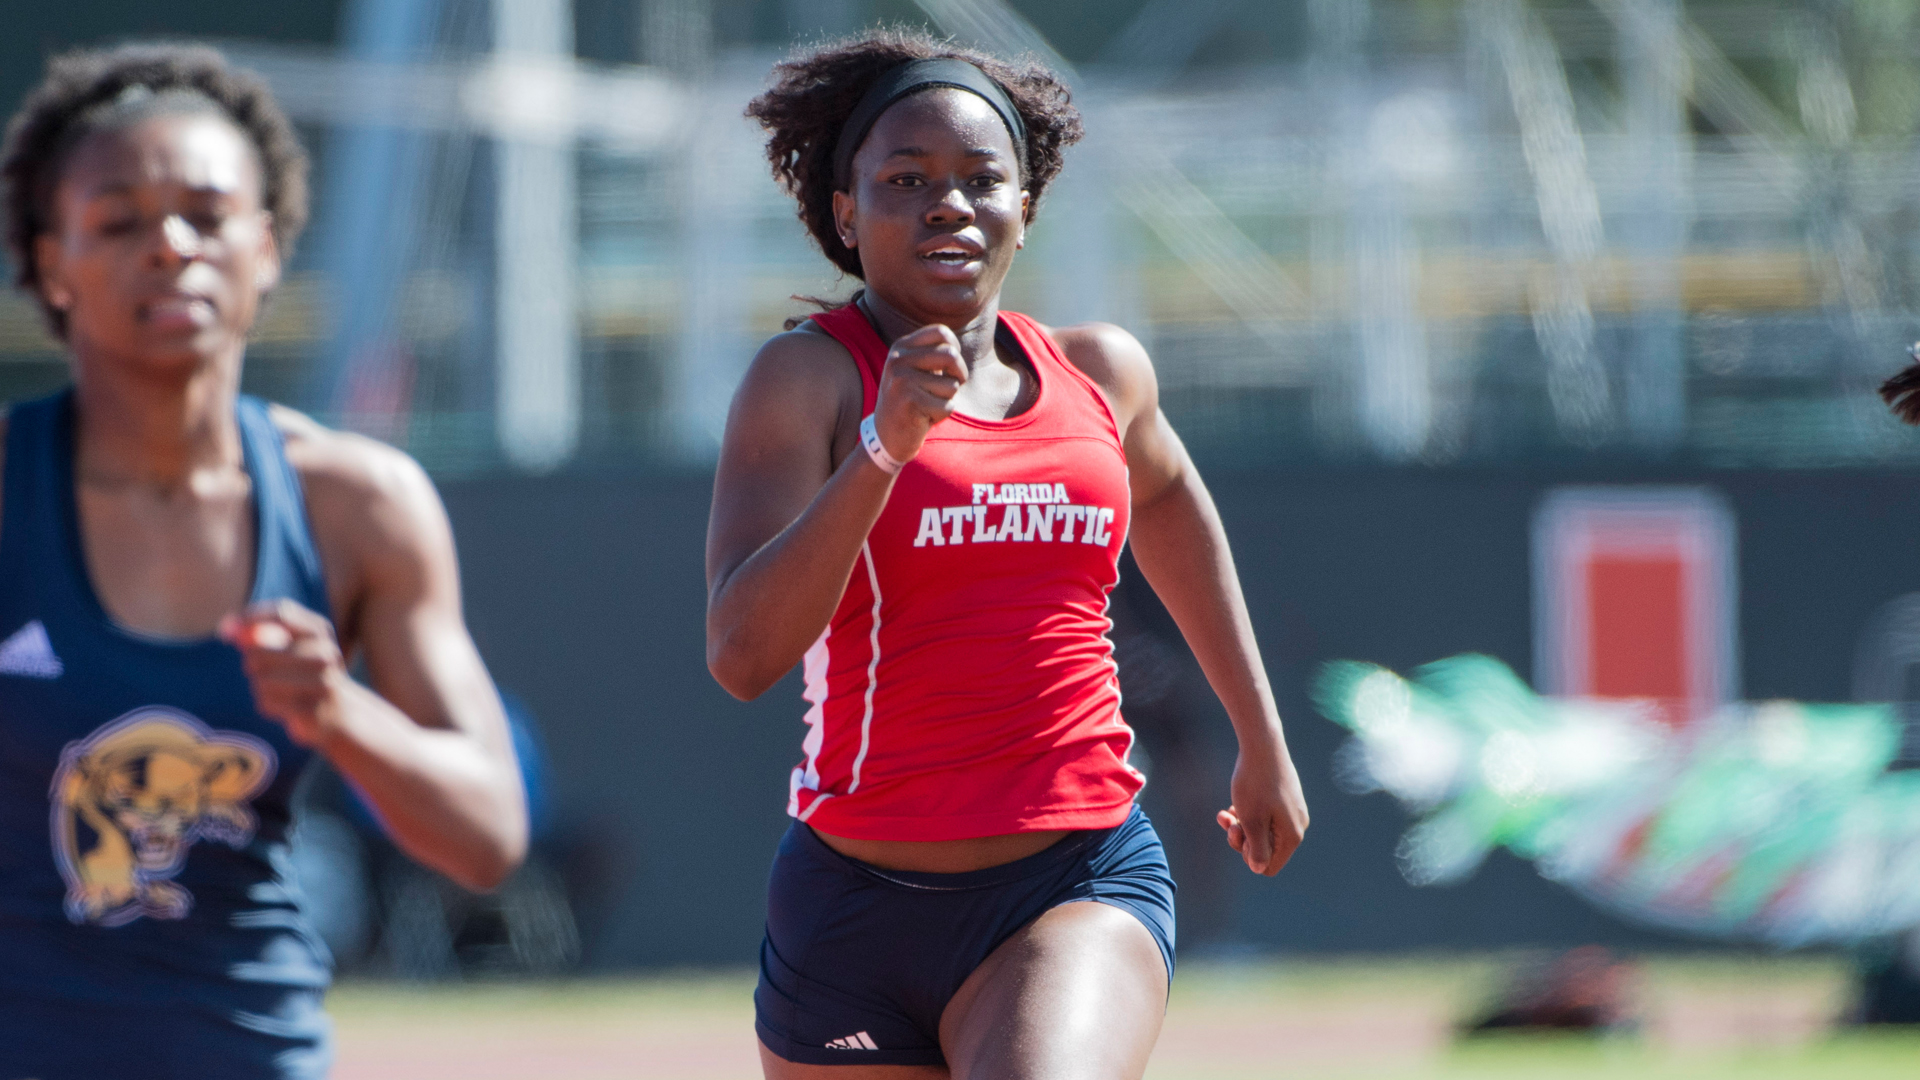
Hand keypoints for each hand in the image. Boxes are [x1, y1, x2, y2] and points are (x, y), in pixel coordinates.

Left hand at [219, 599, 351, 748]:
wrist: (339, 712)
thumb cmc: (303, 674)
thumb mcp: (287, 649)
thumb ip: (259, 634)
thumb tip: (229, 628)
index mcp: (319, 631)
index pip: (280, 613)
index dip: (248, 618)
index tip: (225, 629)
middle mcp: (326, 653)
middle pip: (260, 651)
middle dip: (251, 663)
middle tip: (259, 671)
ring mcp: (323, 682)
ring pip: (262, 680)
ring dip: (260, 687)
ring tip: (277, 690)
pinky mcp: (313, 709)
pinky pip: (268, 703)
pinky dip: (268, 705)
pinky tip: (283, 706)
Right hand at [871, 323, 968, 464]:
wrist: (885, 435)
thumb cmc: (910, 400)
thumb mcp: (916, 370)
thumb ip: (933, 355)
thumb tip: (955, 347)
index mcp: (900, 347)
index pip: (941, 332)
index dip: (955, 347)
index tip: (950, 365)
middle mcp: (898, 360)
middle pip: (951, 355)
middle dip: (960, 374)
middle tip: (953, 386)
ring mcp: (902, 380)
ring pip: (952, 384)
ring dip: (947, 399)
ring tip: (928, 404)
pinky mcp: (910, 402)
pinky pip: (947, 406)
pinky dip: (941, 415)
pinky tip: (923, 417)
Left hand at [1216, 738, 1308, 875]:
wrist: (1262, 744)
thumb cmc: (1255, 783)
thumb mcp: (1251, 820)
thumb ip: (1257, 849)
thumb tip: (1260, 868)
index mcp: (1292, 836)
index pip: (1269, 866)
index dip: (1249, 857)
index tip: (1240, 836)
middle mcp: (1296, 826)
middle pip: (1265, 849)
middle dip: (1243, 839)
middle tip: (1227, 823)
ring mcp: (1291, 811)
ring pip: (1261, 831)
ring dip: (1241, 826)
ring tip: (1224, 814)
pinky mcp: (1284, 799)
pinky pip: (1264, 816)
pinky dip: (1246, 813)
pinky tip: (1230, 806)